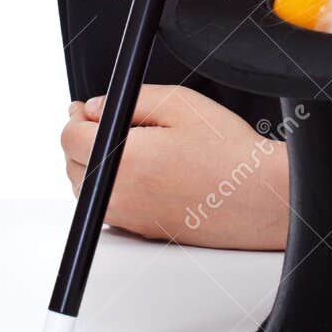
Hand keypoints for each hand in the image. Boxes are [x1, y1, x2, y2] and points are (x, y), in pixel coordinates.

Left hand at [61, 84, 288, 249]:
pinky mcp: (143, 232)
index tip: (86, 108)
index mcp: (123, 160)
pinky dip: (112, 187)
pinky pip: (109, 207)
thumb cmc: (228, 152)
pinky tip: (144, 170)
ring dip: (94, 165)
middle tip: (104, 121)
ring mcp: (130, 219)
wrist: (261, 196)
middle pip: (72, 165)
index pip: (70, 138)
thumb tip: (95, 107)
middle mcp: (119, 196)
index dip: (76, 116)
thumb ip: (128, 100)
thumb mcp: (180, 103)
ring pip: (87, 189)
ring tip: (127, 144)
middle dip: (82, 139)